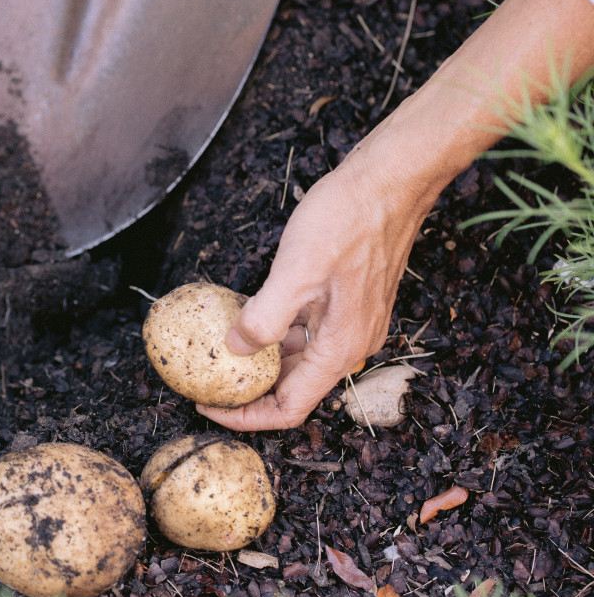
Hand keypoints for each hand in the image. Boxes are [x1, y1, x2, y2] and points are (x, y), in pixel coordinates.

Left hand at [196, 149, 430, 430]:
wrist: (392, 181)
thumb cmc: (350, 218)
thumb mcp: (296, 270)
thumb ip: (264, 317)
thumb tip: (235, 348)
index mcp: (340, 348)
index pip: (289, 409)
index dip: (245, 416)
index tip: (206, 405)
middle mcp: (350, 344)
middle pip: (294, 389)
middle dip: (248, 390)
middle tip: (204, 379)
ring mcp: (351, 323)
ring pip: (299, 359)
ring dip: (261, 360)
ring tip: (218, 348)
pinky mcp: (347, 302)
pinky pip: (306, 331)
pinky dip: (276, 331)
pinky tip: (248, 313)